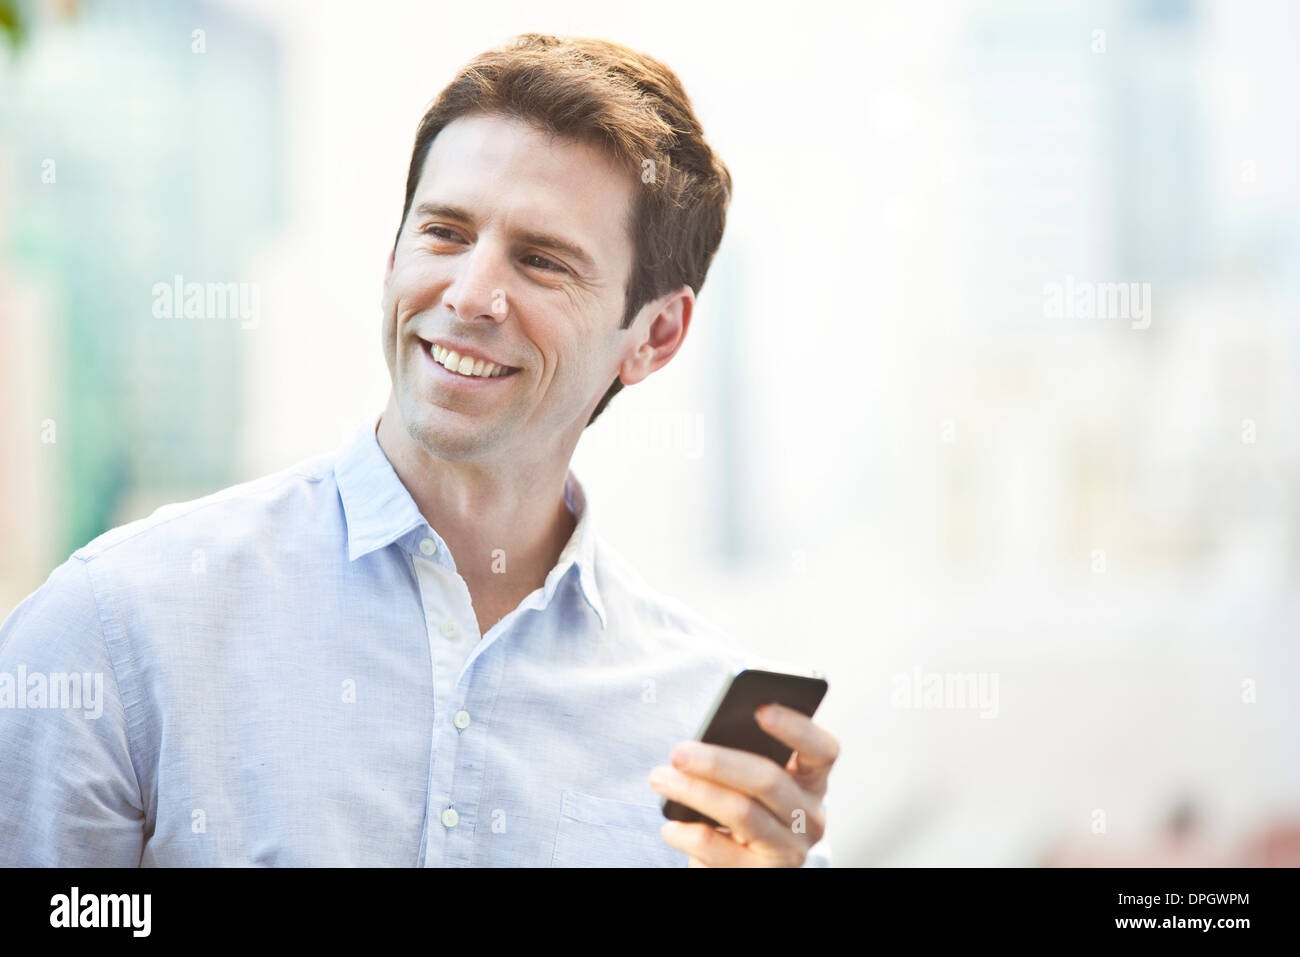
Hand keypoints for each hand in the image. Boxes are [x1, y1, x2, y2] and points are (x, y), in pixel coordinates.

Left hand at [648, 703, 838, 866]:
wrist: (744, 864)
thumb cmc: (743, 805)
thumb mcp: (751, 781)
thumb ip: (743, 758)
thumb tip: (704, 743)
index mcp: (812, 780)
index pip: (822, 749)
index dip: (796, 727)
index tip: (760, 709)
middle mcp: (810, 816)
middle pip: (769, 780)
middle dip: (718, 762)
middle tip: (678, 752)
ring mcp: (790, 850)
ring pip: (742, 813)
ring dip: (694, 793)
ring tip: (660, 779)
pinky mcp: (763, 876)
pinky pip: (720, 852)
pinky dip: (689, 835)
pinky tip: (670, 826)